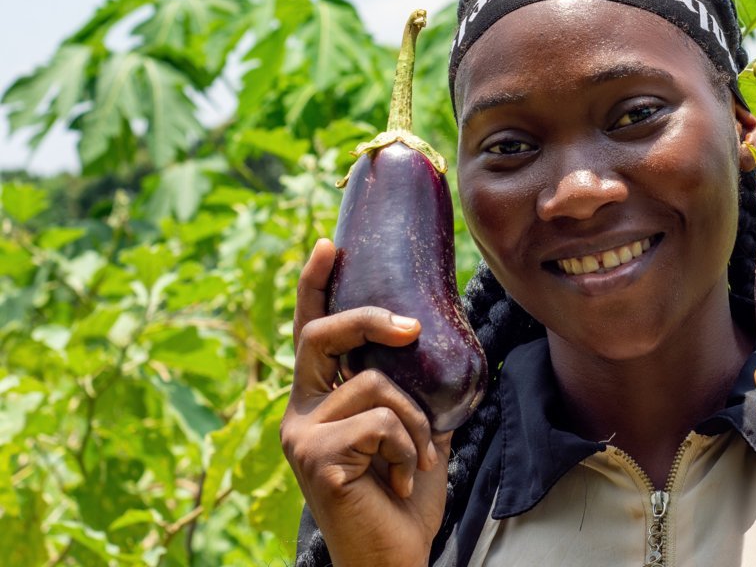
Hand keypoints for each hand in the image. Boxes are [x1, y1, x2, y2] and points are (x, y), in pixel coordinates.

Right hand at [280, 238, 449, 566]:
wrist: (394, 557)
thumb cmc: (401, 494)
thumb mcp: (411, 427)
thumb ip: (406, 387)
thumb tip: (430, 334)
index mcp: (321, 399)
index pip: (312, 332)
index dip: (315, 286)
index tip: (328, 244)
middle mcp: (300, 411)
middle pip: (324, 335)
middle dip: (369, 320)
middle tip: (411, 327)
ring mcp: (302, 435)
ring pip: (375, 384)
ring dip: (414, 422)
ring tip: (410, 462)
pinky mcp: (315, 458)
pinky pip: (380, 421)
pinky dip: (406, 447)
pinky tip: (397, 478)